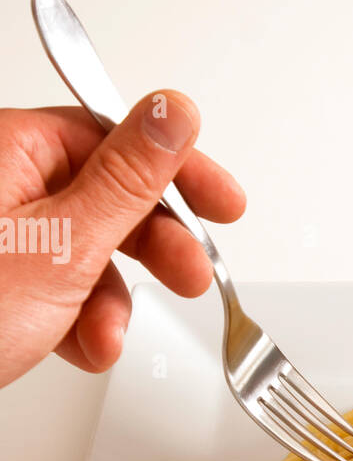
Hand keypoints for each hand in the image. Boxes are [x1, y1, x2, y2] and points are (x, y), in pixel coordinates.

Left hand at [0, 92, 244, 386]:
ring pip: (82, 250)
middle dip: (150, 248)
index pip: (116, 136)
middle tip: (190, 276)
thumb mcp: (61, 247)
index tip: (223, 203)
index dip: (178, 171)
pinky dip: (74, 320)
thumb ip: (129, 179)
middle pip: (105, 195)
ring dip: (110, 301)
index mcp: (8, 148)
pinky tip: (75, 347)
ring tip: (106, 338)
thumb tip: (174, 112)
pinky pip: (51, 286)